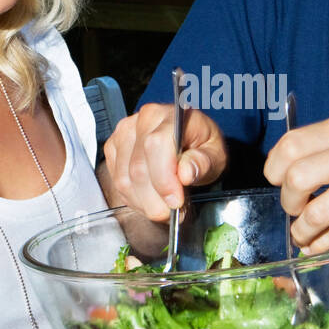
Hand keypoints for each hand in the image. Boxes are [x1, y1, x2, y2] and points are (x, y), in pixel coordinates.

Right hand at [104, 104, 226, 220]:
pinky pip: (117, 182)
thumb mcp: (215, 154)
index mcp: (170, 116)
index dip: (163, 179)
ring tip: (163, 208)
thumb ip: (203, 163)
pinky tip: (150, 200)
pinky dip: (134, 199)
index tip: (176, 201)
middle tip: (173, 212)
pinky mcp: (114, 148)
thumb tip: (186, 173)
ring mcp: (124, 133)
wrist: (188, 137)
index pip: (156, 146)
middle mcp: (142, 120)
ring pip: (124, 179)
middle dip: (155, 199)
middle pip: (138, 168)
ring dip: (144, 203)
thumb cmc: (201, 144)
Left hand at [264, 113, 328, 252]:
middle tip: (294, 208)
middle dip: (287, 201)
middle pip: (297, 179)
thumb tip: (289, 164)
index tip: (277, 181)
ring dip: (302, 230)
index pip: (291, 144)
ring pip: (318, 213)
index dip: (274, 168)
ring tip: (303, 234)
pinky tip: (317, 246)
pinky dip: (323, 244)